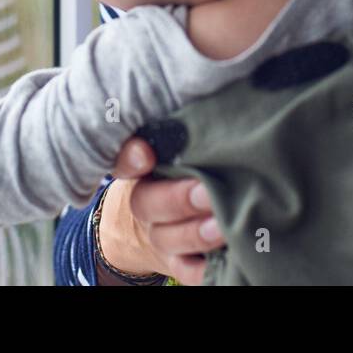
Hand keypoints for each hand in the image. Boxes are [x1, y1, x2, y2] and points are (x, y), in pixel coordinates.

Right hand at [96, 136, 221, 285]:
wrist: (147, 228)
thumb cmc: (175, 172)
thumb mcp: (174, 145)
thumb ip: (184, 127)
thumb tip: (221, 81)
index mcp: (141, 169)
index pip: (125, 160)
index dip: (131, 158)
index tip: (146, 154)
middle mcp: (145, 202)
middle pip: (148, 203)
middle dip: (177, 198)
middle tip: (206, 190)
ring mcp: (159, 235)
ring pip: (168, 238)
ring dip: (194, 234)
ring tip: (222, 226)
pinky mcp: (176, 263)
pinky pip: (187, 271)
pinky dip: (204, 270)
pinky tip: (227, 261)